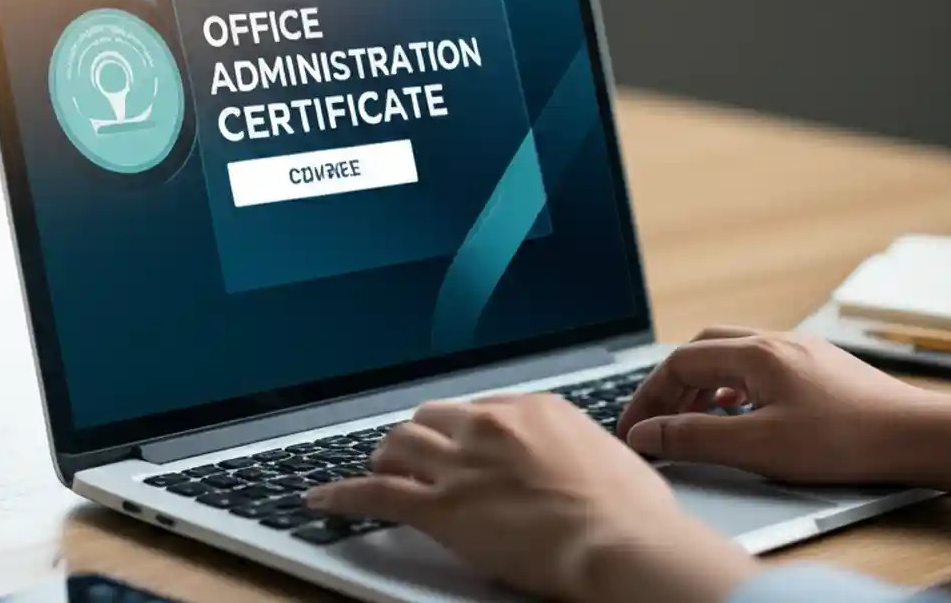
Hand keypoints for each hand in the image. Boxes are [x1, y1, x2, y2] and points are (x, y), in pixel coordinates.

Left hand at [307, 394, 758, 602]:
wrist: (620, 541)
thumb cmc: (629, 511)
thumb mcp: (607, 455)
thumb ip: (572, 448)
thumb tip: (572, 459)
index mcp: (531, 410)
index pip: (478, 408)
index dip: (464, 430)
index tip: (460, 443)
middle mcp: (489, 427)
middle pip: (431, 418)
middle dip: (420, 436)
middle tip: (415, 455)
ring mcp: (460, 465)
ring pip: (398, 445)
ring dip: (387, 458)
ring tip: (379, 470)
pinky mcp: (439, 508)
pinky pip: (373, 494)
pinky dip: (341, 495)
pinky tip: (321, 499)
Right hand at [616, 326, 931, 482]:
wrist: (918, 436)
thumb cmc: (844, 440)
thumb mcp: (757, 446)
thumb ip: (694, 437)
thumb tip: (646, 433)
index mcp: (754, 353)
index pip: (679, 364)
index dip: (648, 397)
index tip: (634, 429)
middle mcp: (775, 341)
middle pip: (702, 349)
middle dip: (671, 384)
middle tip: (656, 419)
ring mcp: (800, 351)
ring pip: (732, 355)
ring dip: (702, 384)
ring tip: (690, 419)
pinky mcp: (820, 368)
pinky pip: (760, 366)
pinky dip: (734, 387)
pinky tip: (741, 413)